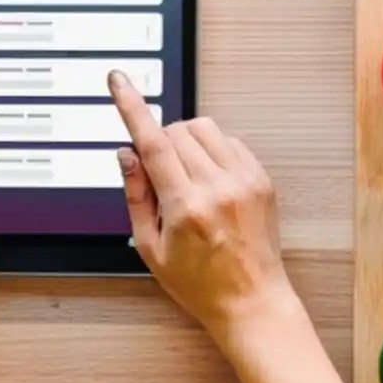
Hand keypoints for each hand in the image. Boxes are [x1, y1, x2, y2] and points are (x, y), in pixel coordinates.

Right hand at [107, 70, 295, 341]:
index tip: (120, 83)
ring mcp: (245, 181)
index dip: (132, 107)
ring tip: (186, 177)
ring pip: (205, 129)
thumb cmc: (201, 284)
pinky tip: (210, 180)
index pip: (153, 143)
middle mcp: (219, 188)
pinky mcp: (262, 179)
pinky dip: (214, 151)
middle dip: (160, 143)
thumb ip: (136, 196)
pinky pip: (231, 142)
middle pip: (177, 131)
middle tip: (160, 177)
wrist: (252, 300)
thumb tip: (127, 155)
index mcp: (187, 207)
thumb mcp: (151, 248)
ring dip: (187, 142)